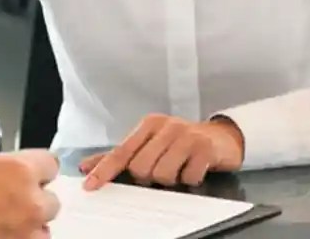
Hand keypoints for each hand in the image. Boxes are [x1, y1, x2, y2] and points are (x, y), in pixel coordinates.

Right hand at [0, 150, 61, 238]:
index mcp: (19, 171)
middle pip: (51, 201)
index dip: (36, 168)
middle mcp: (30, 203)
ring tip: (4, 226)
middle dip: (33, 200)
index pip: (50, 164)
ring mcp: (26, 235)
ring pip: (42, 230)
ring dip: (28, 226)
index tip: (24, 172)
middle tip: (9, 202)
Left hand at [80, 115, 244, 189]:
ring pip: (162, 175)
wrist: (222, 136)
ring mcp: (186, 136)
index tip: (90, 185)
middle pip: (140, 168)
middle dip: (149, 177)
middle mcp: (165, 126)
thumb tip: (87, 167)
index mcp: (148, 125)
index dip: (105, 170)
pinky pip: (188, 178)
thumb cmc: (180, 142)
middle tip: (163, 168)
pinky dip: (190, 180)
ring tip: (179, 168)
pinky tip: (194, 168)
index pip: (121, 151)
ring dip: (170, 180)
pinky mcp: (204, 148)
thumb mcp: (150, 143)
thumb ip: (121, 155)